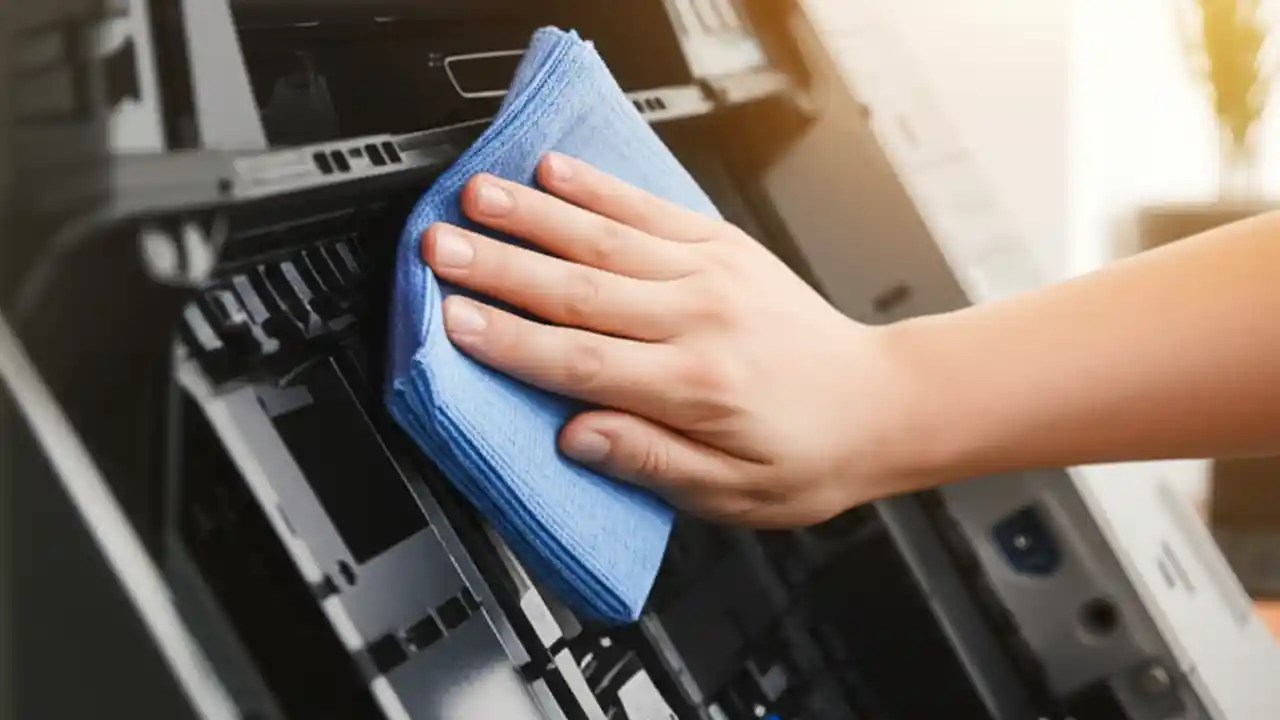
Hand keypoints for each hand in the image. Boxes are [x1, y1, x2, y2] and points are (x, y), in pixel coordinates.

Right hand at [422, 153, 926, 526]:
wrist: (880, 401)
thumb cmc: (809, 453)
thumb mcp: (733, 494)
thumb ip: (652, 461)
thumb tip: (576, 438)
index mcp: (695, 386)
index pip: (583, 360)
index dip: (511, 342)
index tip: (454, 322)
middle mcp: (698, 319)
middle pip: (579, 289)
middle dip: (501, 266)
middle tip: (439, 247)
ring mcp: (710, 274)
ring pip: (606, 239)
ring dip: (535, 215)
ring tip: (477, 195)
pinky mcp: (722, 247)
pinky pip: (652, 210)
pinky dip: (601, 188)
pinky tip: (557, 171)